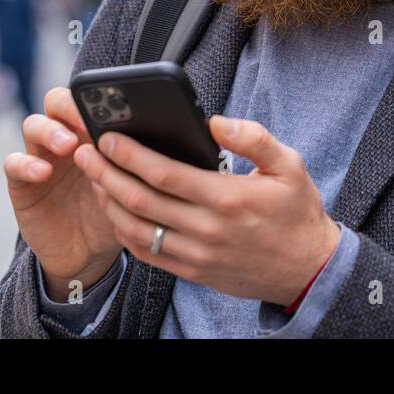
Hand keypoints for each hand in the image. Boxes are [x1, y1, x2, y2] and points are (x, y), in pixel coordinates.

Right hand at [3, 87, 123, 300]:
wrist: (89, 255)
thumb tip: (159, 139)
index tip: (114, 108)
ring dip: (49, 130)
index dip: (96, 98)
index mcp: (92, 133)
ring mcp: (40, 158)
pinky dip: (26, 164)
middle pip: (56, 102)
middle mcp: (64, 139)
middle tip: (86, 120)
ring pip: (33, 125)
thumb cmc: (114, 213)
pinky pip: (14, 164)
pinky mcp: (21, 183)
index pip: (86, 98)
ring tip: (67, 145)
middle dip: (70, 106)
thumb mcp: (131, 187)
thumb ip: (135, 162)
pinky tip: (43, 172)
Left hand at [74, 115, 340, 305]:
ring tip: (93, 178)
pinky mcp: (193, 272)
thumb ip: (254, 138)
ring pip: (137, 229)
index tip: (106, 137)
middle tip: (84, 152)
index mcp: (227, 198)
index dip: (130, 155)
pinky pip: (148, 254)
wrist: (309, 269)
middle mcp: (207, 229)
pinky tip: (114, 211)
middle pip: (141, 201)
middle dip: (106, 174)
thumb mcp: (290, 165)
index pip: (165, 174)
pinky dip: (124, 232)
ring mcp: (197, 254)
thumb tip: (215, 121)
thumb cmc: (297, 211)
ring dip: (108, 203)